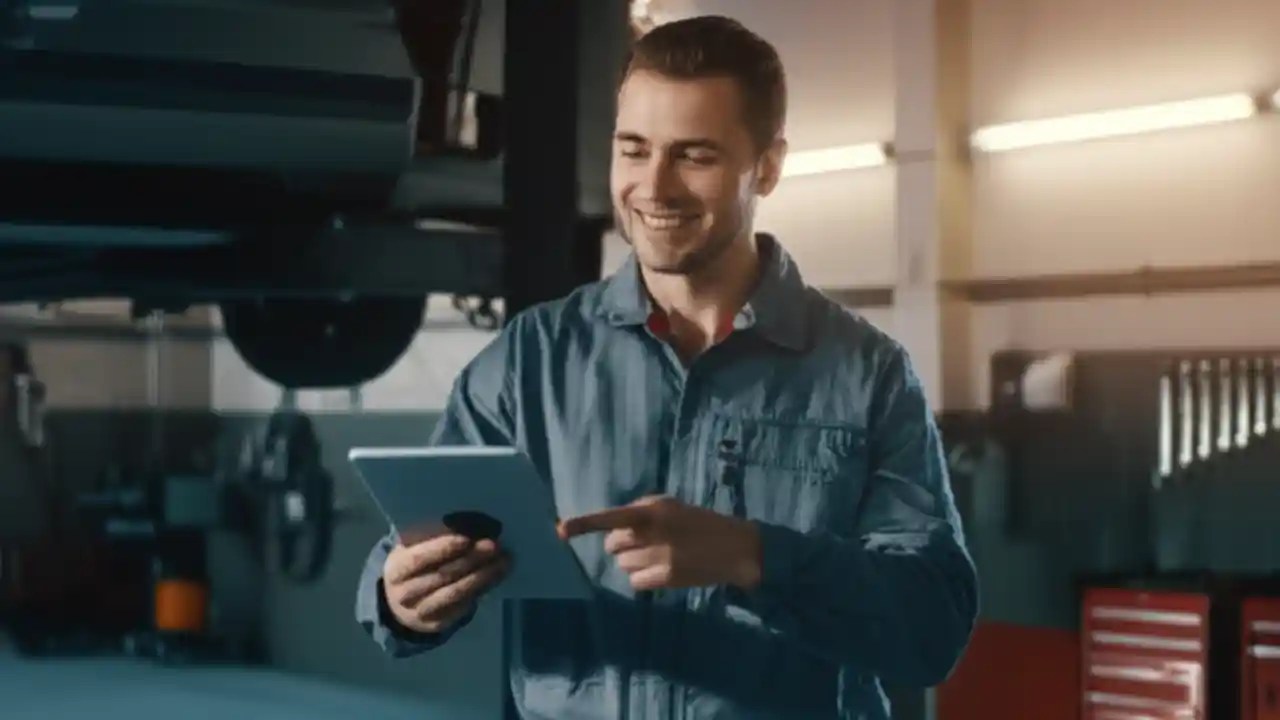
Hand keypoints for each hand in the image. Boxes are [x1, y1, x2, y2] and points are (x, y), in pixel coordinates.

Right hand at [382, 534, 508, 634]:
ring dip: (484, 576)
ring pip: (456, 593)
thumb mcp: (413, 549)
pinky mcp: (438, 624)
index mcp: (396, 569)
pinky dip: (483, 589)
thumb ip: (432, 537)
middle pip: (442, 576)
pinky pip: (464, 606)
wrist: (399, 603)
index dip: (442, 548)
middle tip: (494, 545)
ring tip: (504, 560)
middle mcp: (405, 594)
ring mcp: (421, 612)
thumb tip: (469, 522)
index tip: (466, 538)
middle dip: (471, 559)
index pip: (418, 559)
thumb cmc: (414, 564)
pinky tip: (497, 575)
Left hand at [558, 496, 761, 591]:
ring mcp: (659, 557)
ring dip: (633, 561)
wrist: (736, 548)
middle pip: (613, 544)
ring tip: (658, 555)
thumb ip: (644, 512)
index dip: (583, 523)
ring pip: (622, 564)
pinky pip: (635, 581)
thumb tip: (615, 526)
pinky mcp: (666, 578)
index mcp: (654, 510)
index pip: (611, 516)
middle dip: (622, 545)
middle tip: (645, 543)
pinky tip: (662, 570)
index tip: (560, 530)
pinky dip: (643, 578)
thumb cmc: (701, 522)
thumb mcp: (673, 506)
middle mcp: (653, 532)